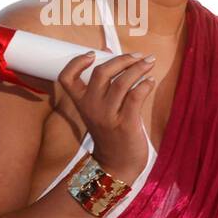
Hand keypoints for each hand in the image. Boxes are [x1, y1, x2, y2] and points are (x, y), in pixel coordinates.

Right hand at [56, 51, 155, 182]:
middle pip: (100, 73)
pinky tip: (151, 81)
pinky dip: (145, 85)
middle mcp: (91, 108)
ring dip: (138, 69)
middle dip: (121, 59)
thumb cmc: (112, 133)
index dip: (76, 63)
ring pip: (121, 83)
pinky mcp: (126, 123)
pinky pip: (135, 96)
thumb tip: (111, 55)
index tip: (92, 53)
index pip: (66, 78)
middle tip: (138, 56)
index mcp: (81, 103)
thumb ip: (104, 87)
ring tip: (149, 62)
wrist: (117, 164)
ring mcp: (108, 116)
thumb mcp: (99, 110)